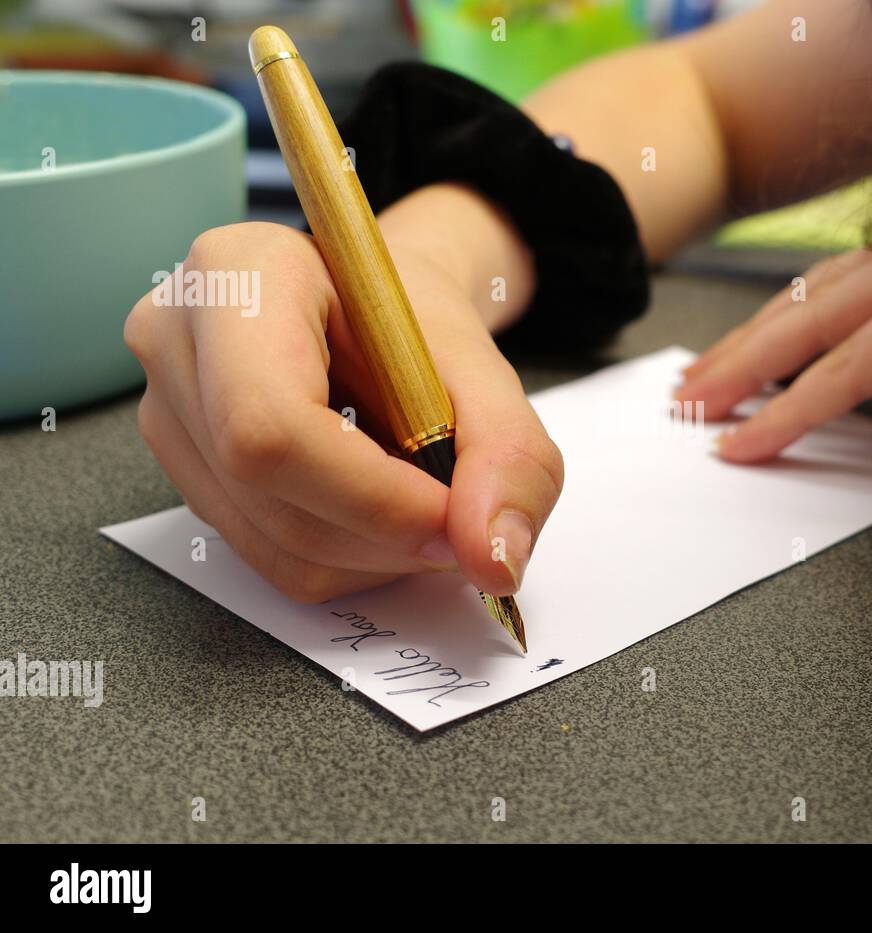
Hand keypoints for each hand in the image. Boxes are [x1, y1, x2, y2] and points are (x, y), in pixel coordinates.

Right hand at [124, 221, 561, 601]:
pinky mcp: (184, 471)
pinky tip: (378, 509)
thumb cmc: (418, 324)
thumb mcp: (487, 369)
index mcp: (240, 272)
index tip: (451, 516)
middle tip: (459, 516)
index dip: (370, 495)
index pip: (271, 422)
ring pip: (274, 544)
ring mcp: (165, 410)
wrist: (381, 314)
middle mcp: (175, 336)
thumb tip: (494, 555)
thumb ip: (511, 456)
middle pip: (267, 490)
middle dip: (386, 531)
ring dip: (376, 553)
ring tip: (421, 495)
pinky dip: (350, 559)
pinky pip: (270, 562)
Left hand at [677, 225, 871, 492]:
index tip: (731, 364)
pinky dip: (789, 409)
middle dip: (743, 347)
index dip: (776, 328)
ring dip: (747, 373)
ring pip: (816, 325)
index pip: (839, 289)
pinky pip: (846, 369)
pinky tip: (750, 439)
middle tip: (692, 389)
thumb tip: (863, 381)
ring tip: (700, 413)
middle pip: (812, 298)